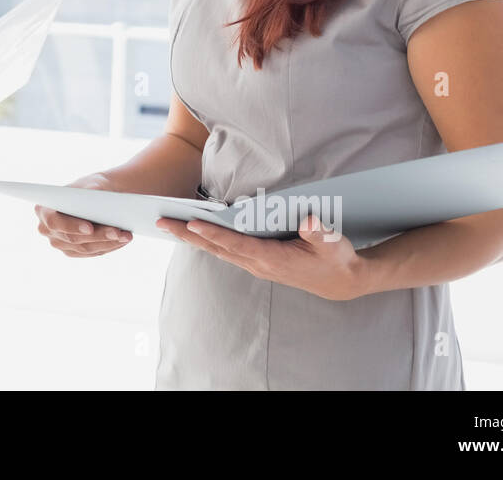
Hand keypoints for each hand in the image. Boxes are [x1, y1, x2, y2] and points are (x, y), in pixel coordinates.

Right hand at [35, 173, 132, 257]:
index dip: (71, 226)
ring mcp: (59, 243)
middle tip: (116, 232)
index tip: (90, 227)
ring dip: (107, 242)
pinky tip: (123, 239)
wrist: (99, 197)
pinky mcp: (74, 252)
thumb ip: (91, 189)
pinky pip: (92, 252)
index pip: (54, 221)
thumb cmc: (92, 186)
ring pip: (85, 248)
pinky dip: (109, 246)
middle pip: (72, 239)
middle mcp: (47, 229)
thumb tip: (93, 197)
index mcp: (43, 209)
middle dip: (97, 235)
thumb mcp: (93, 183)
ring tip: (125, 235)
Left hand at [156, 212, 367, 299]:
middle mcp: (258, 264)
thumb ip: (319, 233)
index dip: (213, 233)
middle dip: (188, 234)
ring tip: (167, 224)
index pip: (236, 244)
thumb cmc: (336, 259)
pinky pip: (225, 251)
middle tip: (161, 222)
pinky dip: (206, 240)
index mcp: (272, 258)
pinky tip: (193, 232)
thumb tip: (308, 221)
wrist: (342, 281)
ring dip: (192, 237)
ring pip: (217, 250)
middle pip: (216, 248)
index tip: (191, 223)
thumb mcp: (333, 244)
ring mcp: (256, 265)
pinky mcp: (257, 262)